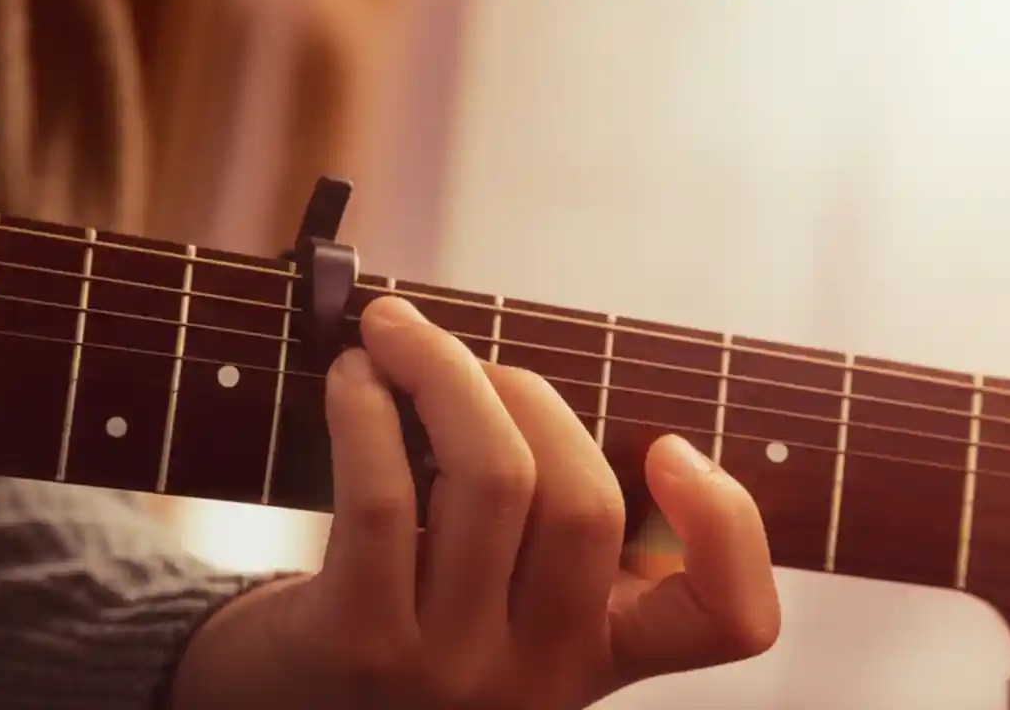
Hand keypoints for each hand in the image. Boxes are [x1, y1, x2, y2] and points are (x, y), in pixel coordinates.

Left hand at [171, 297, 779, 708]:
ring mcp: (450, 670)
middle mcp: (539, 678)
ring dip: (443, 371)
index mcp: (599, 656)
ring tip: (396, 336)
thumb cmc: (396, 622)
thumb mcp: (498, 601)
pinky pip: (384, 491)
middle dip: (525, 392)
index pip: (730, 622)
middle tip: (466, 360)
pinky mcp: (359, 642)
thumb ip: (542, 524)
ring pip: (491, 477)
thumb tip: (514, 380)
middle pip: (584, 500)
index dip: (729, 525)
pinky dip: (368, 407)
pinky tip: (352, 377)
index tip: (669, 448)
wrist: (279, 706)